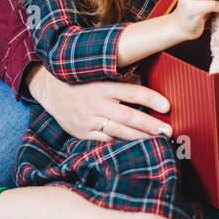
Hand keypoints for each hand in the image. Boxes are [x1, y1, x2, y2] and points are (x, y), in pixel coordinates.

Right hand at [27, 64, 173, 141]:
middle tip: (168, 131)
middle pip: (128, 116)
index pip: (132, 92)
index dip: (151, 98)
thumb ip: (121, 78)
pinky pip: (105, 140)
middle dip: (150, 125)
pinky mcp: (82, 133)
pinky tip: (135, 145)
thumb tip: (145, 80)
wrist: (50, 90)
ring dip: (140, 137)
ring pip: (118, 131)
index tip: (167, 106)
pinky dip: (120, 143)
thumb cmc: (81, 79)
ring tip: (157, 141)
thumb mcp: (99, 73)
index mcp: (102, 85)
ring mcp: (88, 120)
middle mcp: (96, 103)